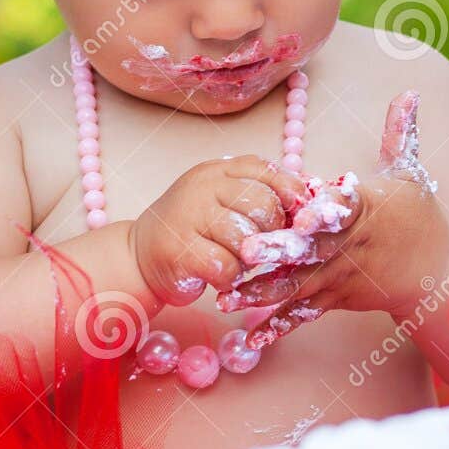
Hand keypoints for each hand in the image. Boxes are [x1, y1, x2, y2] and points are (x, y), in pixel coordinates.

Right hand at [129, 157, 308, 304]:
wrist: (139, 256)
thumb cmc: (193, 231)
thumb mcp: (222, 201)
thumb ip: (258, 194)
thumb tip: (309, 198)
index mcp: (217, 170)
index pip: (266, 170)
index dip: (290, 193)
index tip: (300, 215)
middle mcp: (202, 186)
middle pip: (263, 205)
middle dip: (271, 233)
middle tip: (261, 248)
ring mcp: (188, 215)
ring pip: (247, 239)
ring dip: (249, 259)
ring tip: (236, 262)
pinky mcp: (179, 249)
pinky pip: (226, 266)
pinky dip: (230, 277)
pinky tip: (220, 276)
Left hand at [227, 91, 448, 341]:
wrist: (441, 273)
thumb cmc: (419, 216)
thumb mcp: (412, 173)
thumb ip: (400, 132)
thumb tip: (408, 91)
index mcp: (364, 210)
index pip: (344, 207)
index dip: (325, 208)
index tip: (305, 210)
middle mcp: (349, 245)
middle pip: (310, 249)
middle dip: (278, 251)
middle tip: (245, 252)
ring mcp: (340, 276)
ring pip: (298, 284)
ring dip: (261, 292)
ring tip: (225, 296)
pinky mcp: (335, 299)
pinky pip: (304, 314)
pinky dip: (277, 326)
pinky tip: (249, 337)